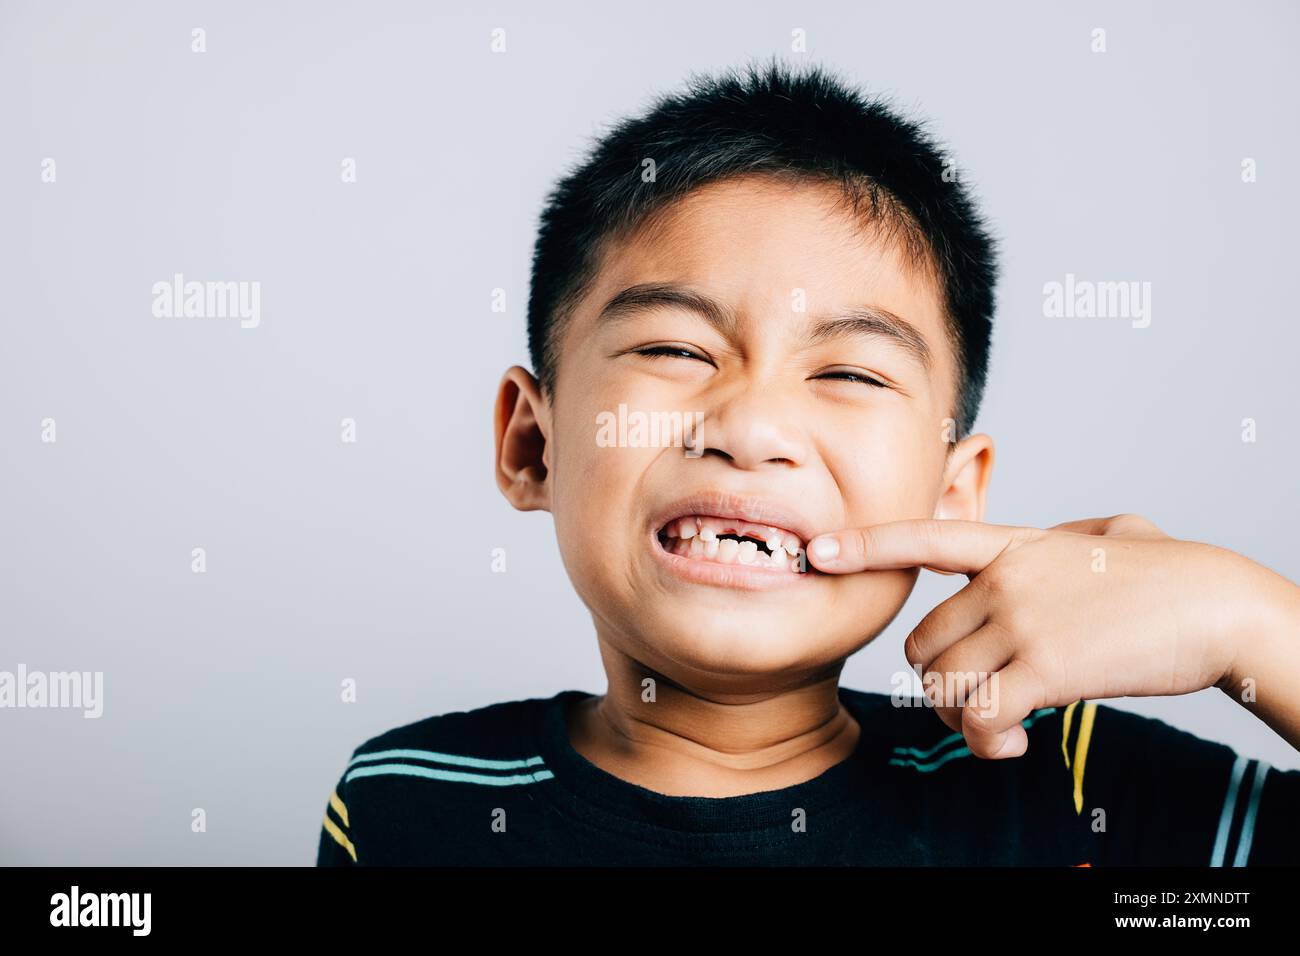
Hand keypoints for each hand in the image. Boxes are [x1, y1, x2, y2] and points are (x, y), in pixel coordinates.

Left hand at [806, 514, 1264, 758]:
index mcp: (1015, 545)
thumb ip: (1070, 539)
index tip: (817, 552)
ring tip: (1001, 731)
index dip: (866, 546)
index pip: (924, 538)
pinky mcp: (1046, 666)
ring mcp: (1022, 620)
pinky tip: (1017, 746)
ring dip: (962, 721)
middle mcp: (1006, 579)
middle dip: (940, 684)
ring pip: (944, 684)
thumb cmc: (1171, 576)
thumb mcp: (1110, 536)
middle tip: (978, 705)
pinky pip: (981, 714)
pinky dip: (988, 741)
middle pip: (923, 643)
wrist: (1218, 605)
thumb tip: (1070, 539)